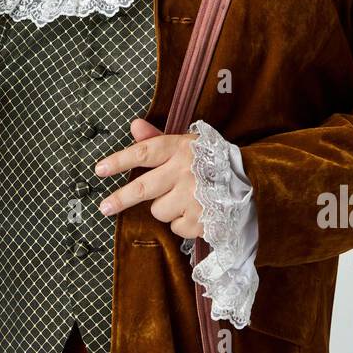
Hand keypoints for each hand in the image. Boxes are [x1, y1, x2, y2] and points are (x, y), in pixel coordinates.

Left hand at [93, 117, 202, 239]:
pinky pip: (175, 227)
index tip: (99, 170)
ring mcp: (193, 199)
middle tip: (104, 207)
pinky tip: (196, 212)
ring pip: (158, 210)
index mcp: (180, 149)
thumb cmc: (213, 161)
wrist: (253, 182)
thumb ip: (159, 137)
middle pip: (142, 188)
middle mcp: (185, 172)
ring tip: (185, 199)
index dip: (119, 161)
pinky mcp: (200, 221)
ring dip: (165, 208)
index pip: (143, 153)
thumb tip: (134, 125)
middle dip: (119, 199)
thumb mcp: (189, 144)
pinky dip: (182, 223)